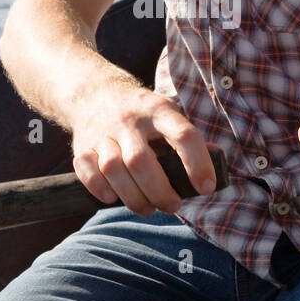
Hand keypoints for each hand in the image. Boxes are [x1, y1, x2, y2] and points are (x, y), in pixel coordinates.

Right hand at [70, 79, 215, 216]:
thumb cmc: (142, 113)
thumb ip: (187, 138)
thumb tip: (218, 163)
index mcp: (158, 110)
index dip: (198, 163)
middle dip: (160, 192)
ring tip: (148, 208)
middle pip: (141, 161)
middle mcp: (129, 120)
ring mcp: (103, 133)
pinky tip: (114, 197)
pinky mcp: (81, 146)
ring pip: (114, 170)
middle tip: (172, 206)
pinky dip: (101, 190)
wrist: (93, 92)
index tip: (206, 187)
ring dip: (134, 198)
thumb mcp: (167, 113)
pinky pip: (87, 172)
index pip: (183, 134)